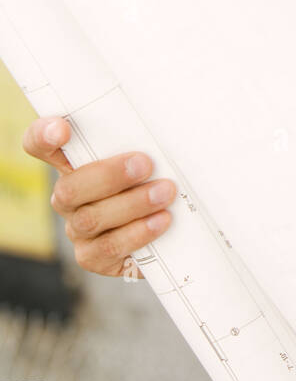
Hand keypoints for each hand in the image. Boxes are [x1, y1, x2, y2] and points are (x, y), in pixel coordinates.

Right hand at [22, 116, 175, 278]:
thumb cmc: (153, 178)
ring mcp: (77, 229)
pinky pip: (109, 248)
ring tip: (165, 192)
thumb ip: (140, 139)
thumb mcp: (145, 154)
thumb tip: (164, 123)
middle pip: (69, 188)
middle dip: (109, 176)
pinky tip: (160, 221)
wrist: (170, 230)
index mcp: (73, 162)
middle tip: (145, 164)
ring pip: (91, 219)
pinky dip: (138, 232)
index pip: (40, 144)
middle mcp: (68, 196)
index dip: (43, 136)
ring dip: (133, 204)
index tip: (62, 129)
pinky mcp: (93, 257)